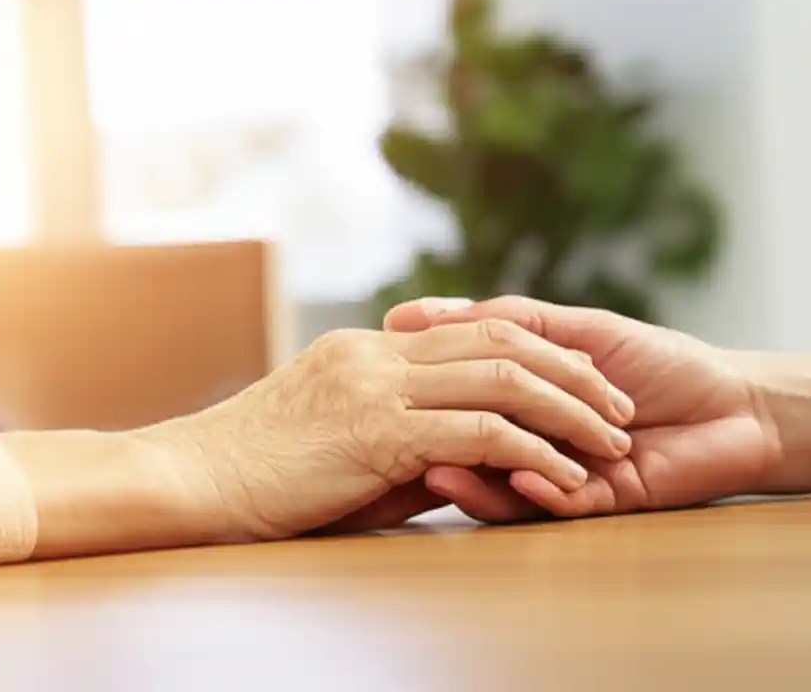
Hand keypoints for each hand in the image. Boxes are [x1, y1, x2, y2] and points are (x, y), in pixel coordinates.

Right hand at [148, 322, 634, 539]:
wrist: (192, 479)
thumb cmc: (257, 475)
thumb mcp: (335, 445)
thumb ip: (403, 443)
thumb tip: (465, 466)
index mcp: (369, 349)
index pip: (474, 331)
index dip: (539, 351)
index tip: (581, 378)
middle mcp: (380, 355)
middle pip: (503, 341)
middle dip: (572, 370)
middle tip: (619, 401)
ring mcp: (379, 387)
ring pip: (503, 379)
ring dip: (569, 407)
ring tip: (614, 435)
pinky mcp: (378, 431)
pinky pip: (480, 432)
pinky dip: (534, 450)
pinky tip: (567, 472)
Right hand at [384, 296, 781, 519]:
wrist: (738, 405)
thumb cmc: (660, 360)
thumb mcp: (570, 327)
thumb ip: (503, 321)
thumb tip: (422, 312)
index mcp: (520, 395)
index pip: (456, 388)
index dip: (419, 381)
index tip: (379, 368)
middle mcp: (533, 436)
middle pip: (470, 441)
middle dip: (436, 439)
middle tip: (394, 436)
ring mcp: (562, 473)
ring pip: (503, 485)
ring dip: (476, 480)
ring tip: (442, 474)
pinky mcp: (596, 505)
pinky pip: (556, 506)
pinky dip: (537, 491)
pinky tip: (525, 477)